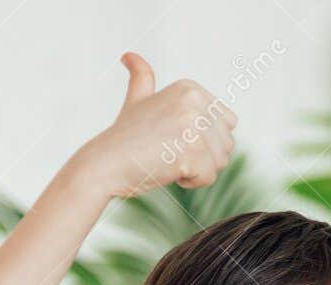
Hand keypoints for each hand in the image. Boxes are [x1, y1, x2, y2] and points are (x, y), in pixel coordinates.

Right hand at [76, 52, 236, 198]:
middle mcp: (194, 102)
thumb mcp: (136, 100)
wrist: (104, 164)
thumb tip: (129, 56)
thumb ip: (141, 77)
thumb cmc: (122, 139)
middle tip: (169, 153)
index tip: (173, 139)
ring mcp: (194, 126)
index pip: (226, 122)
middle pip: (225, 143)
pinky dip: (191, 182)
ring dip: (197, 170)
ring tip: (168, 161)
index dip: (203, 140)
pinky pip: (209, 177)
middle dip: (202, 156)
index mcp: (189, 89)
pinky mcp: (192, 152)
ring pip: (219, 161)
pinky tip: (169, 172)